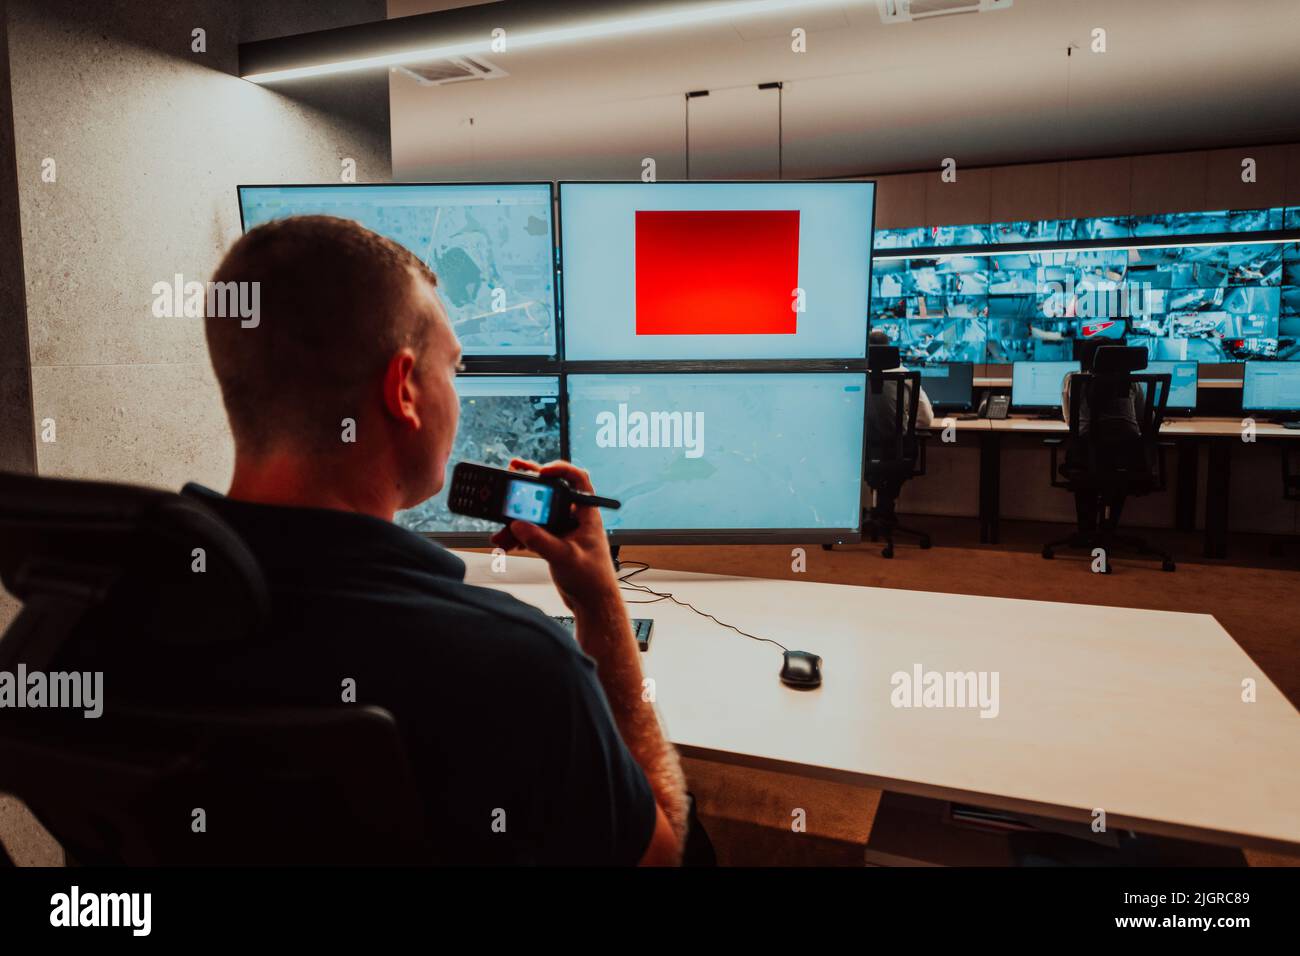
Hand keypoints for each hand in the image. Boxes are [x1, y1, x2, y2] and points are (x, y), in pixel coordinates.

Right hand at [489, 458, 619, 610]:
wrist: (592, 603)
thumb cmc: (592, 580)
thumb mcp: (565, 558)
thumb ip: (541, 541)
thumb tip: (518, 524)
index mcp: (586, 514)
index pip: (578, 480)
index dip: (561, 469)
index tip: (541, 470)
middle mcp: (574, 517)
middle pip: (550, 492)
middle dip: (528, 487)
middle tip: (511, 473)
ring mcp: (563, 529)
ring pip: (536, 514)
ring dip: (517, 520)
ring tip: (500, 530)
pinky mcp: (553, 542)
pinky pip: (532, 532)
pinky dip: (518, 537)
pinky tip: (505, 543)